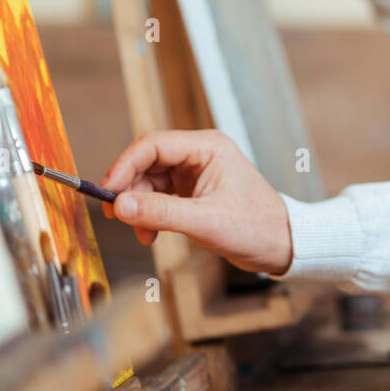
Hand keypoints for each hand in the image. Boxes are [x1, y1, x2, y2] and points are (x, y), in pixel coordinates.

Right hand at [100, 130, 292, 274]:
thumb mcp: (205, 222)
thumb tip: (120, 206)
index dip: (125, 166)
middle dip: (129, 189)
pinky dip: (150, 214)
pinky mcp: (193, 190)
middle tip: (115, 215)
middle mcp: (200, 153)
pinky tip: (151, 233)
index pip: (153, 145)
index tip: (107, 192)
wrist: (281, 245)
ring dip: (139, 206)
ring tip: (143, 234)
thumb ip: (161, 212)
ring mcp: (195, 171)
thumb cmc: (256, 227)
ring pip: (150, 181)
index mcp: (208, 147)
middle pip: (147, 162)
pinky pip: (159, 196)